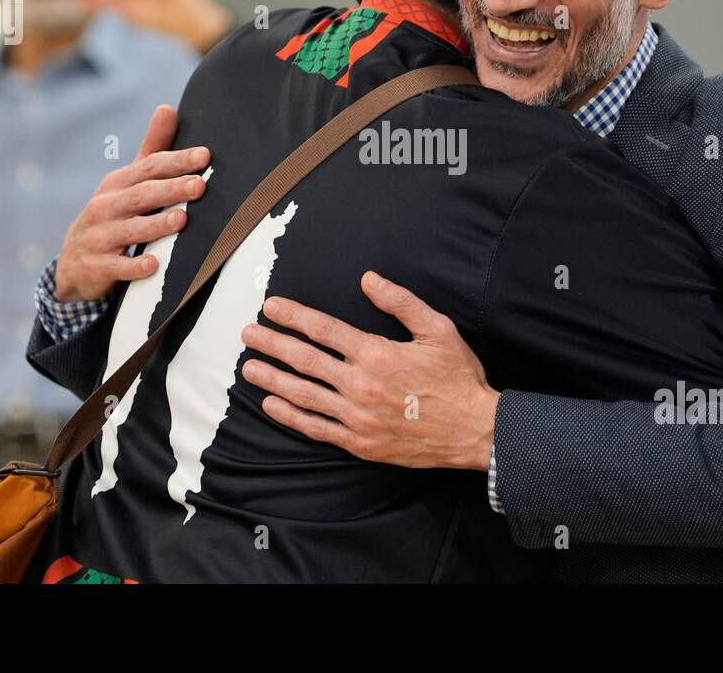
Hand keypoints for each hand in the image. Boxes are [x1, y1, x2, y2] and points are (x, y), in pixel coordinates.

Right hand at [54, 104, 210, 301]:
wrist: (74, 264)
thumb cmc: (111, 216)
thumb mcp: (126, 183)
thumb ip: (150, 150)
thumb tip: (168, 108)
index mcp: (117, 184)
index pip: (149, 167)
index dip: (176, 161)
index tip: (204, 156)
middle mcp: (105, 206)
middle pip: (141, 195)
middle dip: (170, 189)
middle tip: (199, 186)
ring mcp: (99, 237)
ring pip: (129, 230)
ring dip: (155, 225)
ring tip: (182, 220)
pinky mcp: (96, 266)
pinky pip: (116, 267)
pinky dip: (133, 266)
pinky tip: (153, 264)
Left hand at [240, 271, 499, 470]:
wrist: (474, 431)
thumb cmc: (458, 379)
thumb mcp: (438, 330)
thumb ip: (400, 302)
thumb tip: (368, 279)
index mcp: (376, 353)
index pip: (323, 329)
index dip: (293, 316)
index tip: (272, 307)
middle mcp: (360, 385)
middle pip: (304, 359)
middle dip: (272, 343)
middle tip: (248, 334)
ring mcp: (357, 416)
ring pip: (303, 394)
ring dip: (273, 378)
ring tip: (249, 367)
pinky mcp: (360, 442)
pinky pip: (317, 428)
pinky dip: (291, 416)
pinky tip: (272, 405)